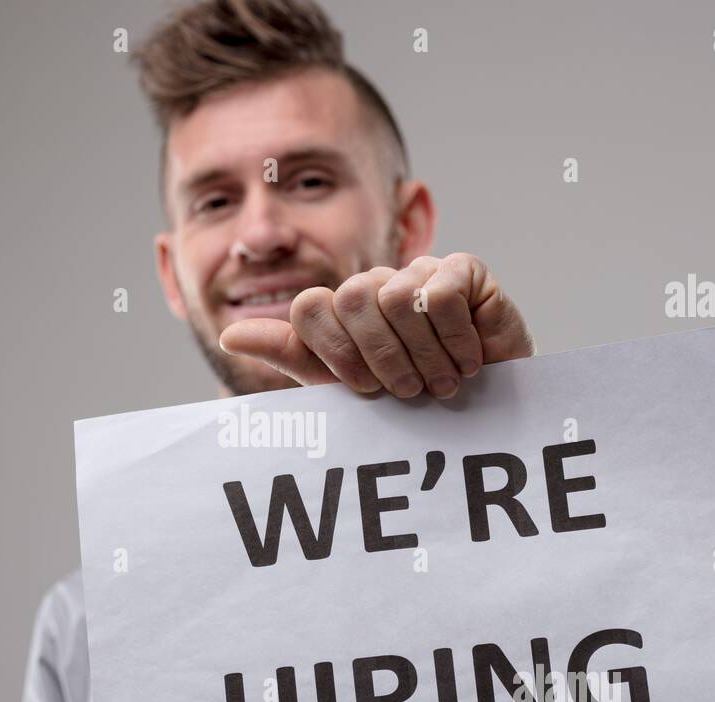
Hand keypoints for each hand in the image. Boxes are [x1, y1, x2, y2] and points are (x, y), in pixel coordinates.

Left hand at [218, 253, 534, 398]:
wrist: (484, 418)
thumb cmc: (413, 404)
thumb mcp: (343, 389)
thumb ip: (290, 357)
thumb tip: (230, 336)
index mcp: (341, 310)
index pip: (310, 307)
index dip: (336, 354)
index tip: (367, 391)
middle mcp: (376, 284)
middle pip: (350, 298)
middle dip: (381, 358)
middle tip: (410, 391)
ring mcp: (419, 272)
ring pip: (397, 297)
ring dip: (424, 356)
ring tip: (443, 380)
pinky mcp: (464, 270)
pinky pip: (442, 292)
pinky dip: (454, 336)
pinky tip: (469, 358)